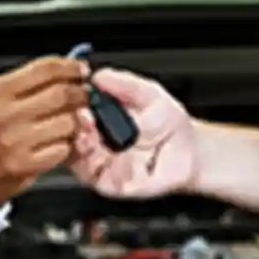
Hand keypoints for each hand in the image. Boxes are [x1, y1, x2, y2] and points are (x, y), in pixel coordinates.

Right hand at [0, 56, 89, 206]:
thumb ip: (25, 83)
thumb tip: (64, 70)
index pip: (44, 69)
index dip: (70, 67)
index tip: (82, 70)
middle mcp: (4, 114)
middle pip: (60, 93)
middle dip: (80, 93)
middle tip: (85, 95)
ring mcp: (15, 141)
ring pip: (67, 122)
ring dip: (76, 122)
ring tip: (72, 121)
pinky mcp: (25, 165)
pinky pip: (63, 148)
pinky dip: (68, 145)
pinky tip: (60, 142)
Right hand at [69, 68, 197, 198]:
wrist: (192, 152)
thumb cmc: (168, 124)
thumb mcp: (147, 93)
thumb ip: (124, 83)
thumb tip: (98, 75)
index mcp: (97, 120)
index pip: (70, 112)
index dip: (68, 104)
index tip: (74, 94)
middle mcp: (94, 143)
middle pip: (67, 135)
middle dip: (69, 124)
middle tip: (81, 114)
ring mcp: (101, 164)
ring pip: (74, 157)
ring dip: (77, 143)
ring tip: (87, 130)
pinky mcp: (111, 184)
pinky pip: (92, 177)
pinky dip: (91, 164)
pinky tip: (98, 150)